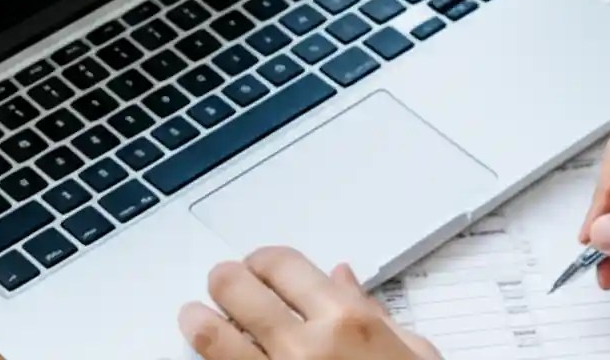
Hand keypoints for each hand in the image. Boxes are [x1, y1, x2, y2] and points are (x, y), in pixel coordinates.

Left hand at [179, 246, 440, 359]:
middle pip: (236, 288)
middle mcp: (306, 349)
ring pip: (212, 336)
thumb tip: (342, 278)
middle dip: (225, 281)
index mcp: (348, 322)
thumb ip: (374, 312)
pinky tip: (216, 357)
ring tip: (196, 317)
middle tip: (224, 285)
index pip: (280, 264)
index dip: (262, 261)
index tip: (258, 267)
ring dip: (199, 320)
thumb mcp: (413, 354)